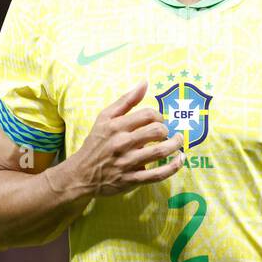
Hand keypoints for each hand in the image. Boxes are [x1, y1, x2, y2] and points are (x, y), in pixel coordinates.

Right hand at [63, 79, 186, 196]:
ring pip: (160, 152)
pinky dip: (173, 167)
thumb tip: (144, 82)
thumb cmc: (95, 143)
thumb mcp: (105, 117)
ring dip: (175, 145)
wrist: (80, 174)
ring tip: (178, 142)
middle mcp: (122, 143)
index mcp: (116, 126)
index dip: (159, 116)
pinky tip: (180, 160)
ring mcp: (127, 163)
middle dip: (167, 130)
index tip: (159, 120)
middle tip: (167, 132)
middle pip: (156, 131)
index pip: (147, 115)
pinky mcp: (132, 180)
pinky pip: (157, 174)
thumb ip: (126, 100)